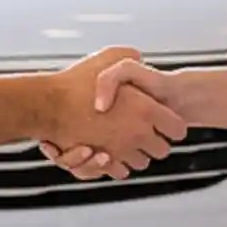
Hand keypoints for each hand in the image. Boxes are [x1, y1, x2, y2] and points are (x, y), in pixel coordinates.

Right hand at [43, 48, 186, 178]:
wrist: (48, 104)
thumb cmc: (75, 83)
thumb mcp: (108, 57)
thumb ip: (129, 55)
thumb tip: (139, 56)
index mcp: (145, 109)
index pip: (178, 129)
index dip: (173, 124)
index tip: (165, 120)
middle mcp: (137, 133)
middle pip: (163, 151)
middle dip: (157, 142)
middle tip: (147, 131)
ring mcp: (120, 149)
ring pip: (142, 163)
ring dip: (137, 153)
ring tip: (127, 138)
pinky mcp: (102, 162)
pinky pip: (121, 170)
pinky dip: (118, 163)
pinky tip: (111, 149)